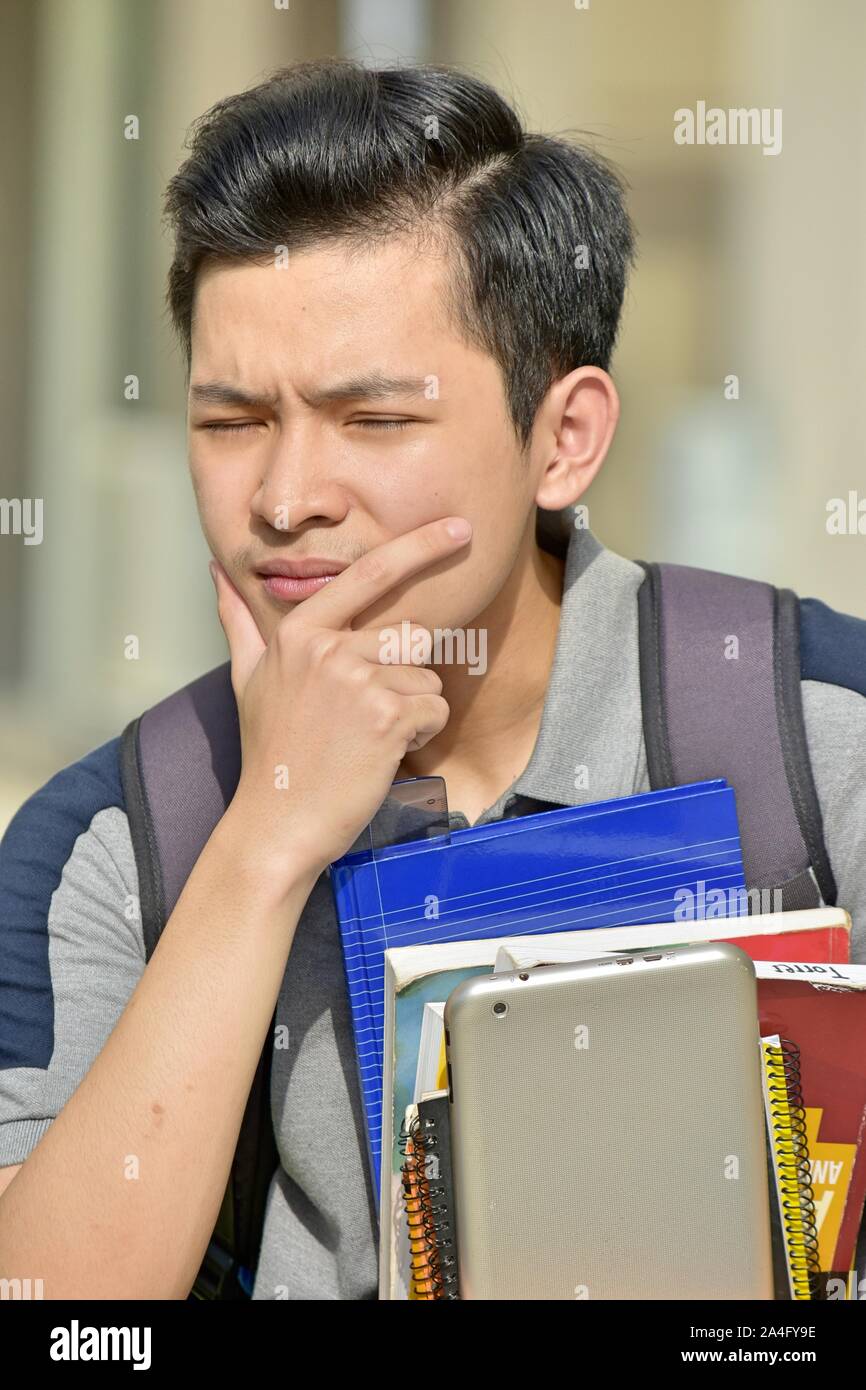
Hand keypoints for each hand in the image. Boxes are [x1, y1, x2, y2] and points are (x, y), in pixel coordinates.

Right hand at [210, 517, 471, 879]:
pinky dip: (419, 735)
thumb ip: (239, 621)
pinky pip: (434, 709)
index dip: (420, 546)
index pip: (369, 573)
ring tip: (367, 738)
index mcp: (300, 632)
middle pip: (411, 635)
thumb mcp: (247, 679)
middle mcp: (328, 648)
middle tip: (363, 720)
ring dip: (412, 710)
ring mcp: (357, 681)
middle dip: (404, 677)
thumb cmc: (270, 752)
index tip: (459, 527)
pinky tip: (381, 754)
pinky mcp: (386, 716)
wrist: (277, 822)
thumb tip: (216, 572)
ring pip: (426, 677)